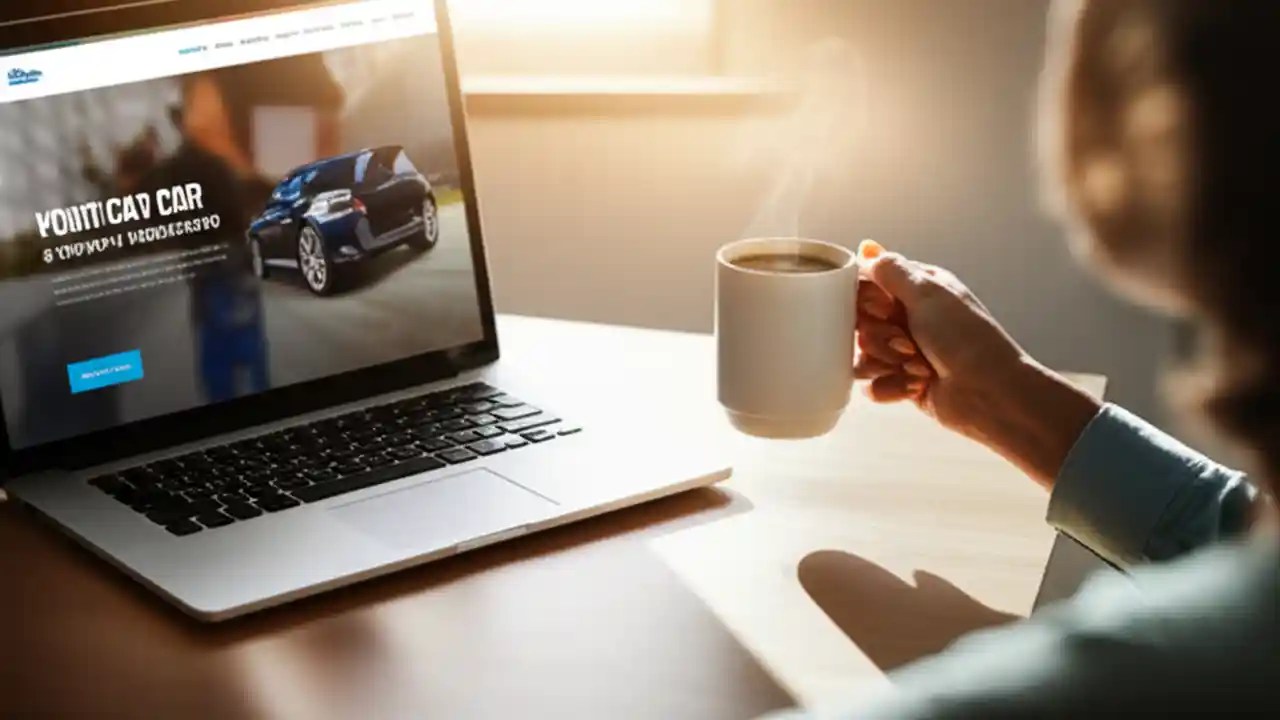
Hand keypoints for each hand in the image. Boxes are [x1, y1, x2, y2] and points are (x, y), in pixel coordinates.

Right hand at [854, 241, 1101, 486]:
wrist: (989, 392)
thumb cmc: (966, 338)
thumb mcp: (928, 293)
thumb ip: (892, 270)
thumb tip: (867, 249)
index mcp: (916, 291)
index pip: (867, 286)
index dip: (867, 300)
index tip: (884, 309)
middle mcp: (908, 320)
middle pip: (861, 323)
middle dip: (880, 336)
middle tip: (906, 341)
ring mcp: (903, 353)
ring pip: (863, 356)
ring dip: (887, 362)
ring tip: (916, 365)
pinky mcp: (902, 383)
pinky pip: (873, 385)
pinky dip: (894, 386)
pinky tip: (917, 384)